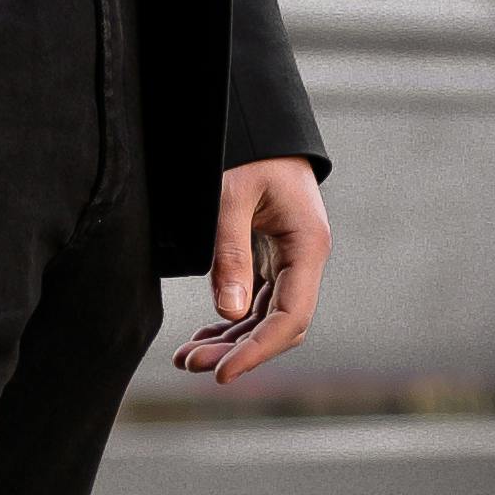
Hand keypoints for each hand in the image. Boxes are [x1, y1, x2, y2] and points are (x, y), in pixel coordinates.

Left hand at [176, 156, 329, 384]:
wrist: (256, 120)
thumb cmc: (247, 148)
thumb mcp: (231, 194)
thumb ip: (230, 252)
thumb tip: (230, 313)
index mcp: (308, 246)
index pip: (290, 318)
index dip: (257, 351)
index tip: (222, 374)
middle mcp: (304, 258)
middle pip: (277, 324)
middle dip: (237, 350)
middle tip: (188, 363)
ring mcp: (289, 259)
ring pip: (265, 316)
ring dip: (230, 340)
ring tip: (186, 357)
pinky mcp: (270, 256)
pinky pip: (256, 300)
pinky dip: (231, 320)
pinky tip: (203, 336)